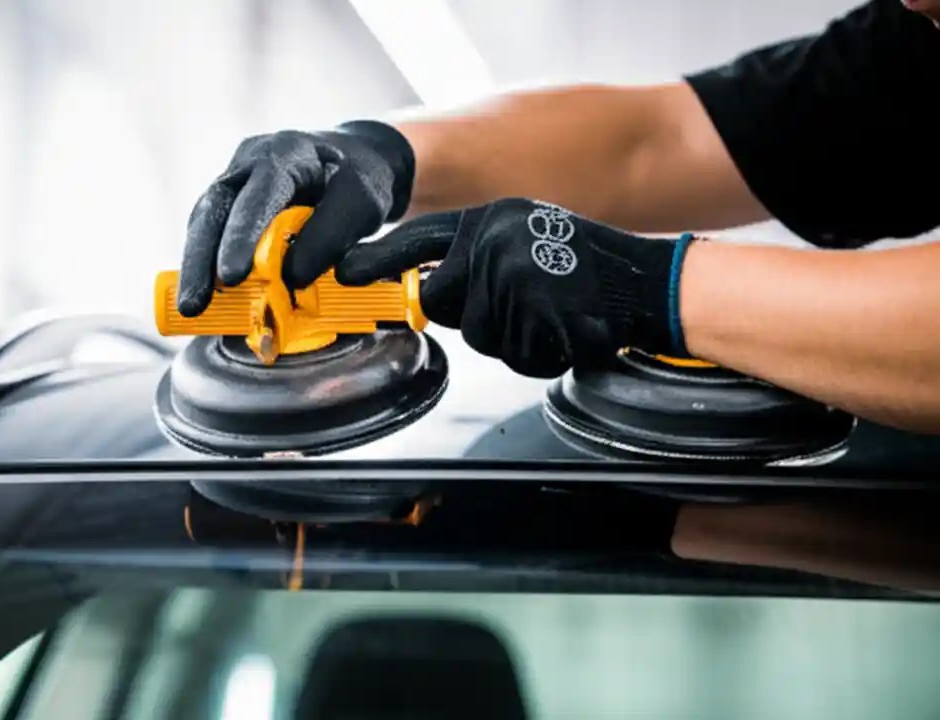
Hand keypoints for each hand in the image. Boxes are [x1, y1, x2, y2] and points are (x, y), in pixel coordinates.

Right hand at [177, 121, 414, 316]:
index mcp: (283, 153)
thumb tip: (292, 279)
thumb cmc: (356, 181)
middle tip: (194, 303)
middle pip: (213, 209)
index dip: (241, 235)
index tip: (232, 276)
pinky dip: (208, 268)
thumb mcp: (362, 202)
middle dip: (202, 259)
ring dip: (197, 268)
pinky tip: (207, 299)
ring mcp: (234, 184)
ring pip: (204, 224)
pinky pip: (211, 237)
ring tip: (192, 308)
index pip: (257, 194)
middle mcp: (247, 165)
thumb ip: (331, 235)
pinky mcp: (230, 208)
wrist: (349, 162)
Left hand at [336, 198, 693, 376]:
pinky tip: (564, 329)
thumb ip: (472, 260)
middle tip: (521, 306)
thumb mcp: (523, 237)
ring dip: (512, 338)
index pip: (416, 239)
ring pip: (479, 334)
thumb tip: (426, 293)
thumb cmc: (586, 266)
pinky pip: (513, 353)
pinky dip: (538, 352)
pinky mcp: (534, 311)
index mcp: (488, 219)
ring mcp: (513, 275)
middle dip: (474, 316)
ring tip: (550, 314)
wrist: (649, 282)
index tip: (345, 272)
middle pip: (443, 301)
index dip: (378, 259)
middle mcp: (493, 241)